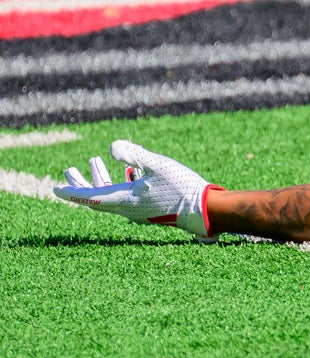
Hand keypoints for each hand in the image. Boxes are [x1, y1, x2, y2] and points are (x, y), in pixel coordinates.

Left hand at [53, 140, 223, 239]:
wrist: (206, 210)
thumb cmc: (182, 188)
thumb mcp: (158, 165)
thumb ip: (134, 154)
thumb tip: (111, 147)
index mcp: (124, 201)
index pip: (89, 197)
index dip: (71, 191)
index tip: (55, 188)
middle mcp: (128, 208)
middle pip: (96, 197)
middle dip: (81, 183)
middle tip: (68, 170)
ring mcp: (139, 209)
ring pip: (112, 195)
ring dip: (101, 179)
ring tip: (95, 162)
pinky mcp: (151, 207)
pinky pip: (128, 195)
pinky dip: (122, 182)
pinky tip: (129, 171)